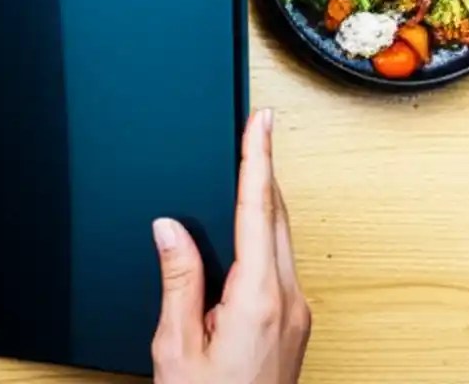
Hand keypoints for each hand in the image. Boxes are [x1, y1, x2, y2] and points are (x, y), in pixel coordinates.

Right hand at [150, 109, 309, 383]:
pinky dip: (264, 232)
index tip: (261, 121)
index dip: (257, 158)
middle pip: (276, 216)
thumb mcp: (176, 347)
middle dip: (264, 168)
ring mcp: (298, 314)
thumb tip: (170, 228)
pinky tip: (248, 226)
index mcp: (258, 299)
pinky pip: (280, 261)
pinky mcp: (296, 324)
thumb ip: (177, 280)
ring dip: (264, 199)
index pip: (257, 209)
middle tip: (255, 127)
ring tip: (247, 165)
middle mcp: (288, 301)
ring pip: (281, 237)